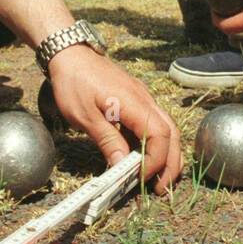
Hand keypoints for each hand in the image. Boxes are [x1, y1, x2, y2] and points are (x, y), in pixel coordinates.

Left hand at [48, 46, 181, 192]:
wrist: (71, 54)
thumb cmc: (74, 83)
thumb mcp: (84, 116)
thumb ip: (107, 140)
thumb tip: (122, 166)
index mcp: (135, 103)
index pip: (160, 135)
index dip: (156, 160)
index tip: (142, 178)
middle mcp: (145, 100)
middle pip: (171, 133)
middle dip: (170, 163)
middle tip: (161, 188)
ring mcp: (143, 99)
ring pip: (167, 128)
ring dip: (167, 154)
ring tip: (158, 178)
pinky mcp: (136, 101)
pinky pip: (154, 124)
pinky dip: (154, 144)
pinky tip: (143, 159)